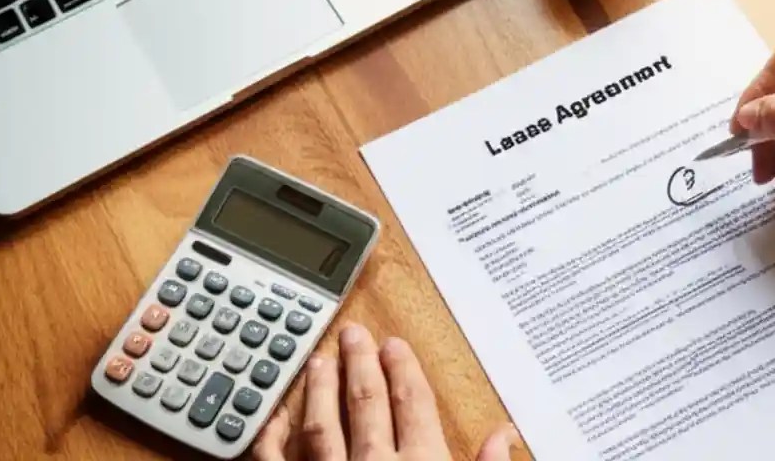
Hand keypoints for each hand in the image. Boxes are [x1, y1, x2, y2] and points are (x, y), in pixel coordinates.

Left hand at [253, 324, 518, 460]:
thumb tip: (502, 436)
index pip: (413, 406)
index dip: (405, 371)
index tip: (395, 346)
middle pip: (366, 403)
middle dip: (361, 365)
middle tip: (354, 335)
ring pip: (319, 426)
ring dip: (319, 390)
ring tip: (319, 361)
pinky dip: (271, 439)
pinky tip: (274, 419)